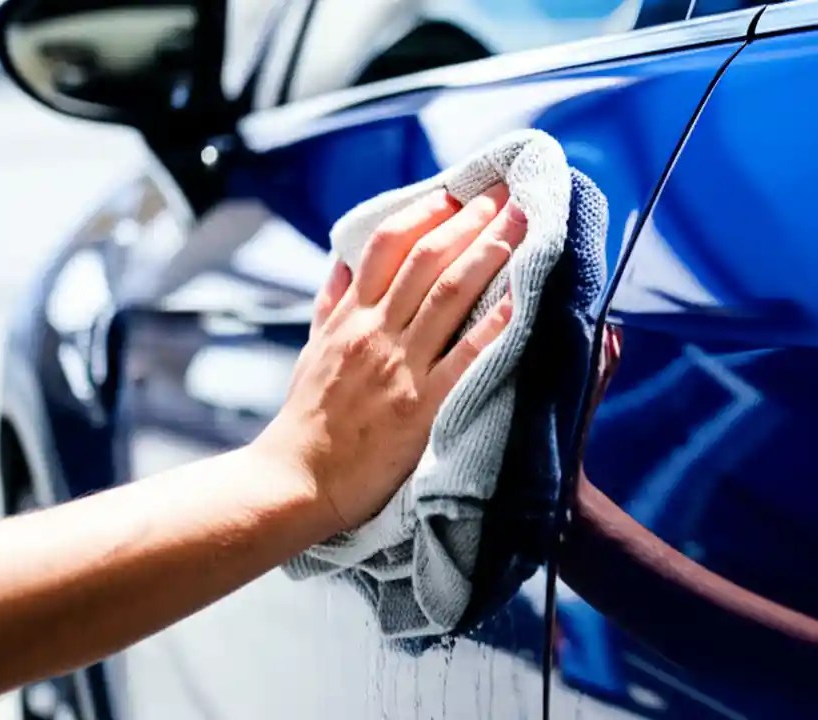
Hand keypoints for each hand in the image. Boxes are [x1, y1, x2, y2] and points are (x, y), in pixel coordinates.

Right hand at [253, 184, 524, 531]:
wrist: (296, 479)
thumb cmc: (307, 418)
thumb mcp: (312, 351)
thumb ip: (331, 305)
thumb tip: (343, 262)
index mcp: (350, 316)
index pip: (387, 246)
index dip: (426, 213)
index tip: (458, 194)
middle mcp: (375, 331)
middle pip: (427, 258)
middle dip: (470, 221)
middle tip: (507, 196)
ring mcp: (398, 367)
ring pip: (448, 294)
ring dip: (488, 254)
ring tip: (521, 227)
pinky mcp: (419, 407)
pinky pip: (464, 357)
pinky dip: (494, 326)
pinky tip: (521, 301)